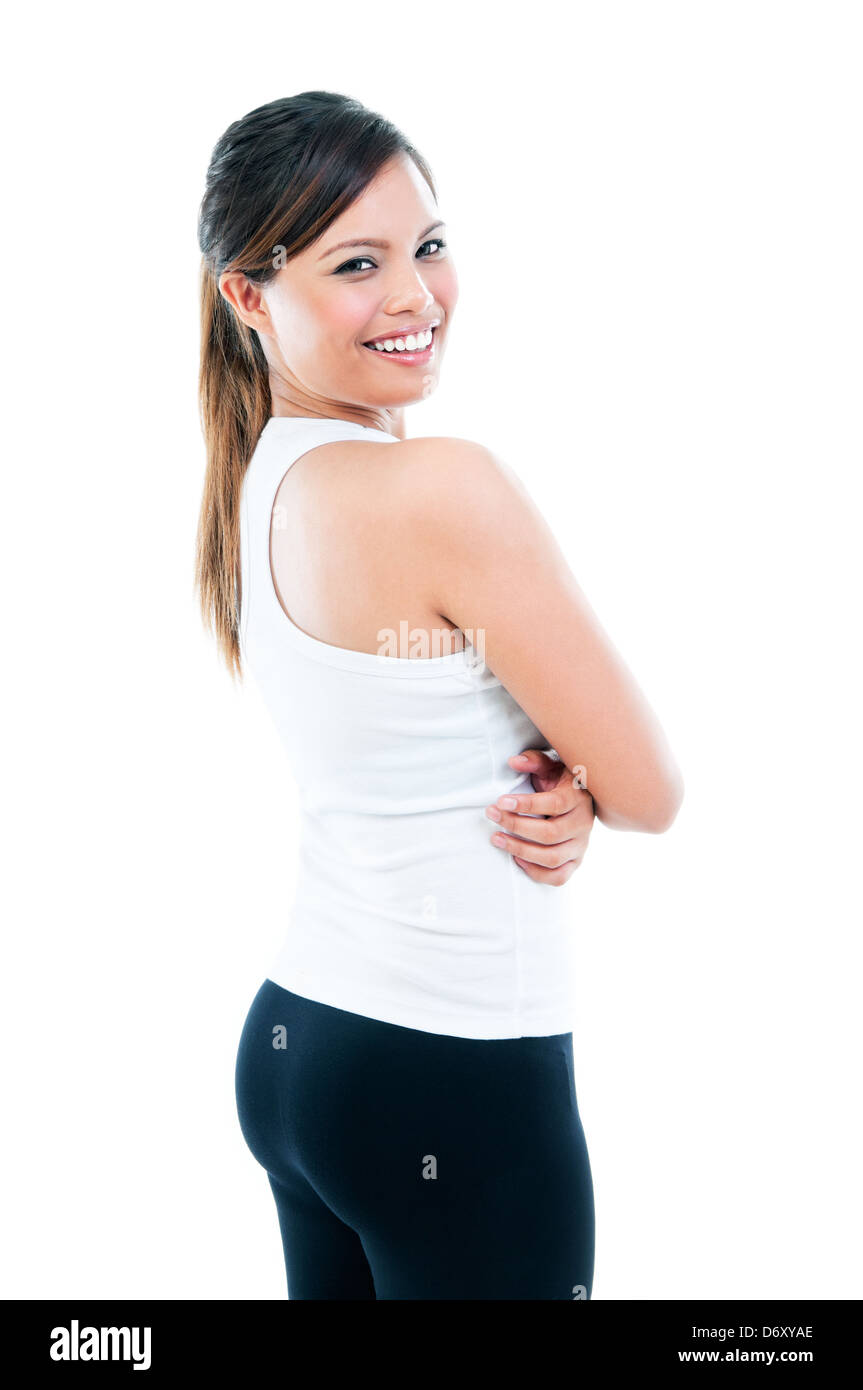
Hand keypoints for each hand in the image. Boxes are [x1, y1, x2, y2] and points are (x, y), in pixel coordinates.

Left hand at [485, 748, 594, 885]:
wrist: (580, 799)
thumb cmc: (559, 781)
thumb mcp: (549, 766)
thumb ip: (533, 761)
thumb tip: (513, 762)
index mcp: (578, 798)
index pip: (554, 805)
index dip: (527, 805)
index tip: (501, 801)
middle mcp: (584, 824)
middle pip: (550, 834)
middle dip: (516, 826)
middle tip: (492, 815)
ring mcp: (581, 846)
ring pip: (552, 858)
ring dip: (520, 850)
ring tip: (496, 838)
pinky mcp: (575, 861)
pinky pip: (559, 877)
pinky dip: (537, 873)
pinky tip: (517, 860)